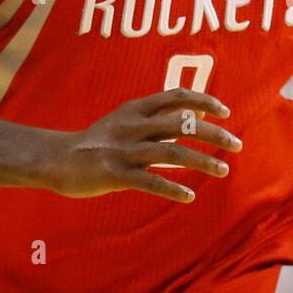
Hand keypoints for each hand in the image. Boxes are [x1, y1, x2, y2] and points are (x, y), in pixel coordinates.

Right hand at [40, 88, 241, 201]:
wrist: (56, 159)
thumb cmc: (98, 141)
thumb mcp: (126, 121)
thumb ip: (158, 120)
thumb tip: (196, 119)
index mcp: (136, 109)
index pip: (177, 96)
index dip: (204, 101)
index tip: (225, 112)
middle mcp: (133, 126)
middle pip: (182, 124)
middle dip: (214, 134)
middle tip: (237, 145)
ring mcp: (124, 150)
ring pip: (172, 152)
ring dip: (202, 161)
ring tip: (224, 170)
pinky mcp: (115, 174)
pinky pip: (150, 181)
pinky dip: (173, 188)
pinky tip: (190, 195)